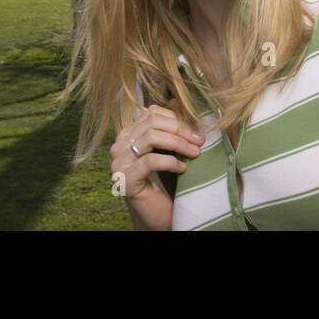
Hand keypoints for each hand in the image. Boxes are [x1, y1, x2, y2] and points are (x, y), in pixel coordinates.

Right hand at [109, 104, 205, 230]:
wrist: (158, 215)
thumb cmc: (165, 182)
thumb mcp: (168, 151)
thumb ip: (169, 130)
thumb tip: (183, 103)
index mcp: (127, 135)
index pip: (151, 114)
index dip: (176, 119)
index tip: (196, 131)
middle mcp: (118, 147)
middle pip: (152, 123)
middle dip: (180, 130)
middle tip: (200, 141)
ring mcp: (118, 164)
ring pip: (150, 138)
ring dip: (178, 144)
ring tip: (195, 152)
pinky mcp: (125, 180)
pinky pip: (150, 161)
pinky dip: (171, 162)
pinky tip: (183, 168)